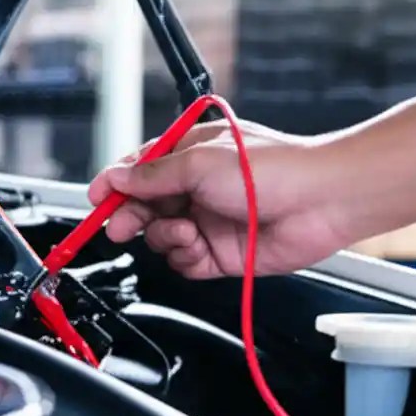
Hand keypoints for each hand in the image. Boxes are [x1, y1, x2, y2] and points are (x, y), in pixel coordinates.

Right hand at [86, 118, 352, 278]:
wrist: (320, 201)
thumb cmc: (271, 168)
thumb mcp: (198, 162)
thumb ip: (151, 174)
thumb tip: (117, 177)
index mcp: (189, 154)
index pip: (138, 170)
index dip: (114, 185)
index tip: (96, 199)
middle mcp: (196, 187)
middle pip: (143, 207)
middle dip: (128, 217)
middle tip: (117, 227)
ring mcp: (208, 220)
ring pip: (161, 237)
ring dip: (164, 236)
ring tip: (184, 230)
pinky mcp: (221, 253)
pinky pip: (184, 261)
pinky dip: (184, 256)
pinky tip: (197, 245)